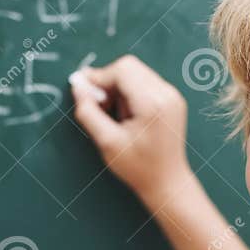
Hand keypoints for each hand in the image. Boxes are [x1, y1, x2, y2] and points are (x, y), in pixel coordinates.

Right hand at [71, 54, 191, 204]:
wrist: (167, 182)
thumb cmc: (138, 167)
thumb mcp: (107, 142)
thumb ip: (88, 112)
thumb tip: (77, 86)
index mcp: (152, 103)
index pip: (122, 70)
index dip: (99, 78)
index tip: (84, 93)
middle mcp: (166, 93)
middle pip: (129, 67)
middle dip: (108, 82)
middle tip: (99, 106)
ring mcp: (172, 95)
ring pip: (136, 72)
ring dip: (118, 87)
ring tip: (114, 115)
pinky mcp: (172, 99)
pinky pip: (145, 82)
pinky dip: (130, 92)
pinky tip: (126, 114)